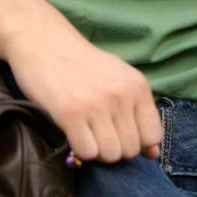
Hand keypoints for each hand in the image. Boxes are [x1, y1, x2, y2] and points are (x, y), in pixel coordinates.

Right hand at [5, 35, 162, 161]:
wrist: (43, 42)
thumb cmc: (82, 64)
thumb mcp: (119, 79)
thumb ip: (138, 113)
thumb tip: (153, 153)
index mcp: (138, 87)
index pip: (153, 135)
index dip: (139, 145)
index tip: (122, 137)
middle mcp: (121, 96)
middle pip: (131, 149)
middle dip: (116, 149)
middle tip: (100, 135)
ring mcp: (96, 106)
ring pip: (110, 154)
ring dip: (99, 152)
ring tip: (88, 135)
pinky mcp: (70, 114)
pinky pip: (87, 152)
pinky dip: (81, 150)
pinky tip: (75, 135)